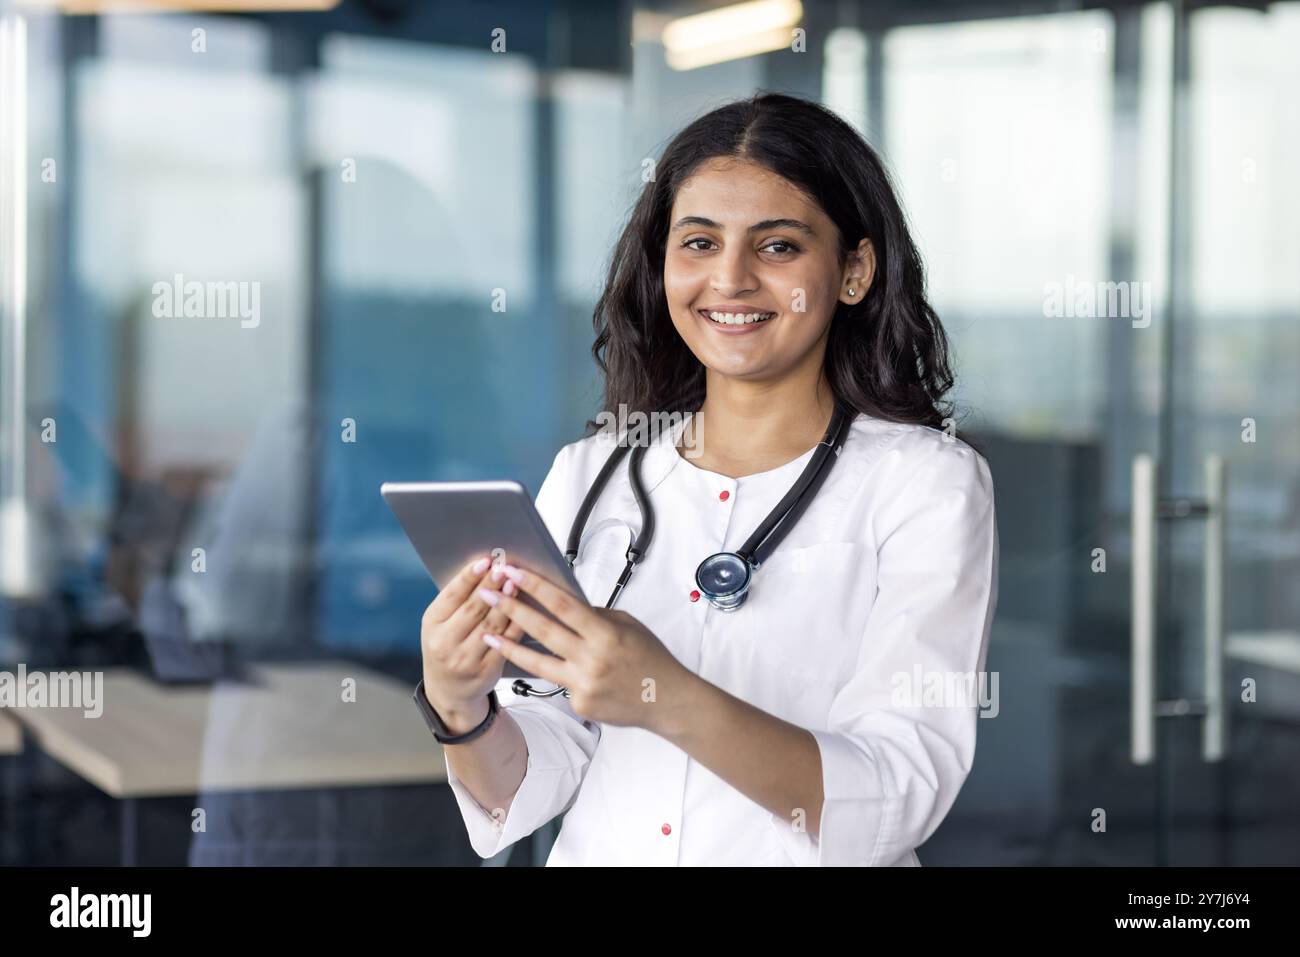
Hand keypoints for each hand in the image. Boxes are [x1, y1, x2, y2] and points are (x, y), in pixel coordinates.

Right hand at [419, 554, 525, 731]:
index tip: (485, 560)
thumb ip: (457, 600)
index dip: (469, 576)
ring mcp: (466, 658)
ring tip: (515, 582)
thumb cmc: (446, 646)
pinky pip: (506, 642)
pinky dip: (516, 622)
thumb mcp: (440, 623)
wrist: (449, 689)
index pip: (452, 595)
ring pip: (492, 624)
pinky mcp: (486, 669)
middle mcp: (446, 643)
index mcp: (432, 625)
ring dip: (506, 601)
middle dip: (491, 585)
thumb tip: (483, 568)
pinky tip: (524, 608)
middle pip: (473, 608)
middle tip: (504, 566)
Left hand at [474, 559, 692, 733]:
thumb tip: (564, 605)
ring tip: (487, 633)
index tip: (514, 573)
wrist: (666, 700)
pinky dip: (552, 671)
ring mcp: (583, 684)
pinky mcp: (579, 703)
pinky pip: (558, 683)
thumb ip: (596, 616)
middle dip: (512, 609)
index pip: (562, 604)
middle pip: (542, 630)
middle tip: (488, 594)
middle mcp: (591, 659)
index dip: (535, 587)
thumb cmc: (650, 659)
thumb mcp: (628, 625)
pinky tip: (547, 665)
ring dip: (509, 645)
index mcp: (605, 634)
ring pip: (537, 662)